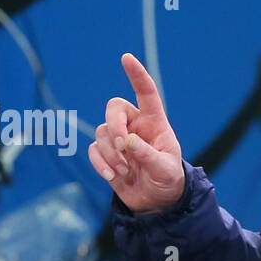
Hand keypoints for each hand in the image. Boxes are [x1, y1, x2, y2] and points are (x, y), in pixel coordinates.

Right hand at [88, 53, 184, 214]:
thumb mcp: (165, 170)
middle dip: (114, 126)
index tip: (126, 58)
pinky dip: (100, 163)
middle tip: (121, 146)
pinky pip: (93, 150)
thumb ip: (148, 155)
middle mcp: (134, 126)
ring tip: (124, 171)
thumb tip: (127, 141)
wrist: (156, 202)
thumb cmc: (167, 180)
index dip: (136, 75)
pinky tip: (112, 176)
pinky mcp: (106, 155)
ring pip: (102, 132)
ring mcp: (118, 139)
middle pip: (114, 108)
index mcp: (154, 123)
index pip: (146, 93)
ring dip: (110, 153)